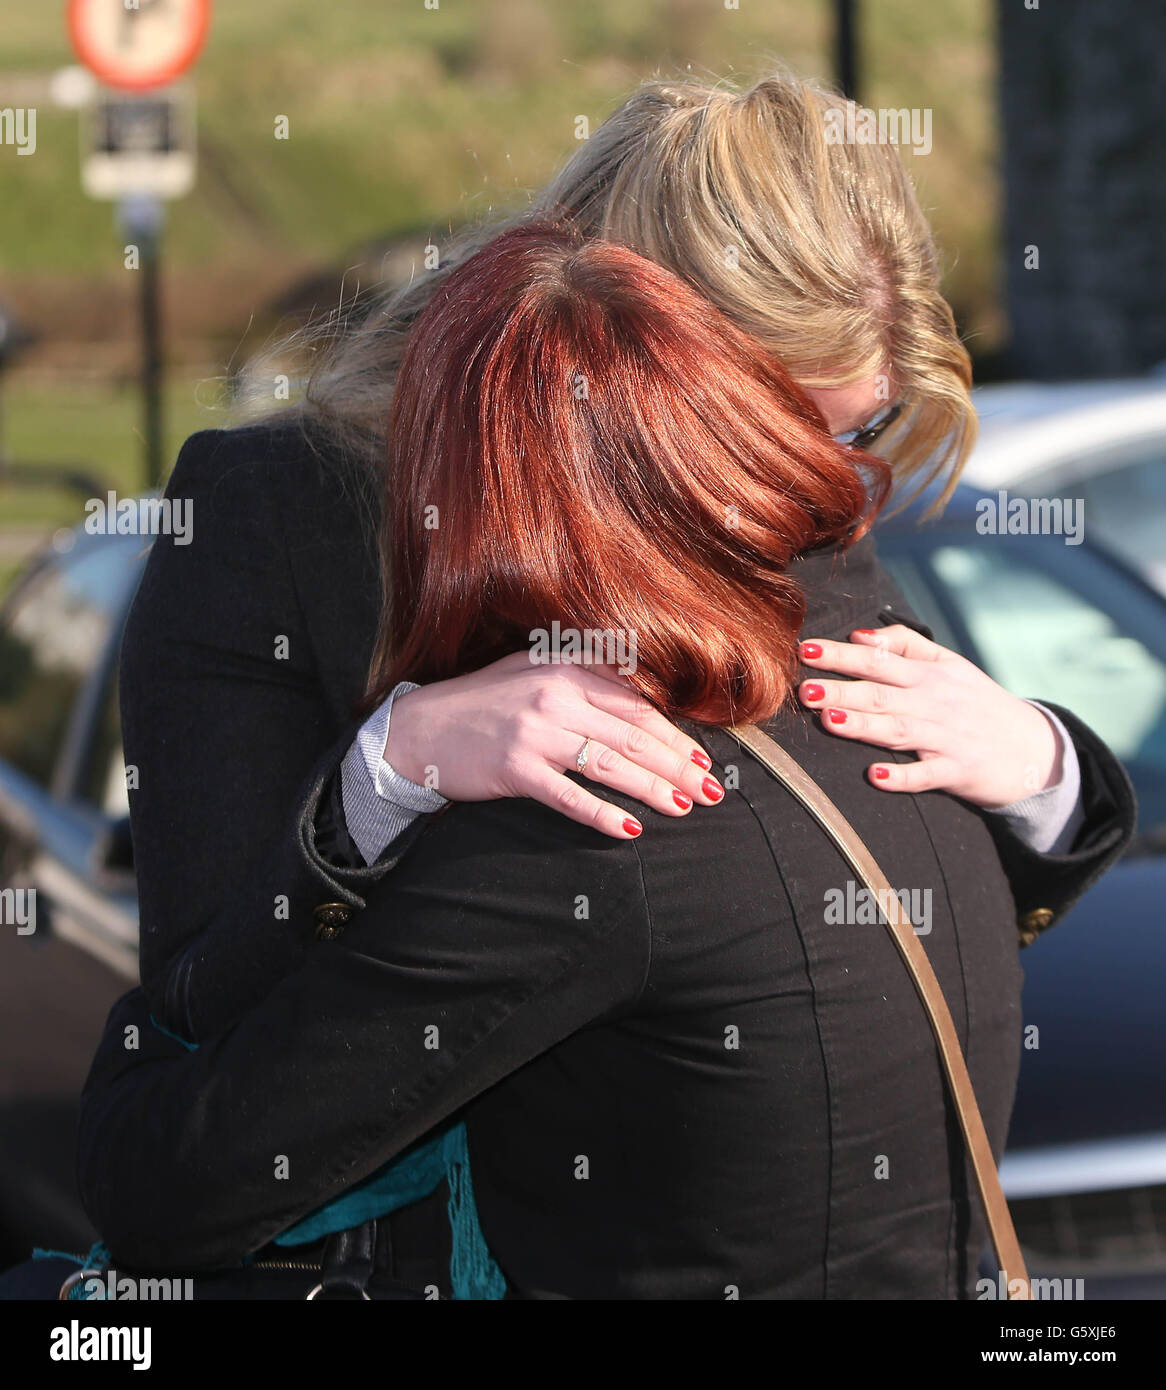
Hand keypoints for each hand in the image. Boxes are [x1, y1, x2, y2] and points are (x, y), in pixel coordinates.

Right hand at [384, 651, 723, 838]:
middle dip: (677, 765)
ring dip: (653, 789)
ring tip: (684, 807)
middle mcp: (554, 697)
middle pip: (633, 735)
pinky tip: (630, 828)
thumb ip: (584, 677)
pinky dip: (603, 813)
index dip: (674, 734)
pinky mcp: (514, 769)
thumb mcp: (533, 671)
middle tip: (710, 790)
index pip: (635, 704)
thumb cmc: (483, 702)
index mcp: (566, 669)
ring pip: (610, 763)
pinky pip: (569, 796)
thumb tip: (643, 699)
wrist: (421, 727)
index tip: (701, 758)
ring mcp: (534, 733)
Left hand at [796, 625, 1063, 808]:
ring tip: (829, 720)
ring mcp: (945, 738)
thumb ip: (906, 646)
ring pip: (898, 730)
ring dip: (863, 725)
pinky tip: (875, 776)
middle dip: (842, 690)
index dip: (842, 654)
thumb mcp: (950, 665)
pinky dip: (902, 776)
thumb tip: (860, 634)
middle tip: (804, 689)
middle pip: (881, 694)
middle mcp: (934, 702)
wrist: (1033, 750)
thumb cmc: (978, 703)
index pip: (878, 659)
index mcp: (929, 674)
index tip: (806, 649)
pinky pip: (926, 775)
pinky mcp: (956, 771)